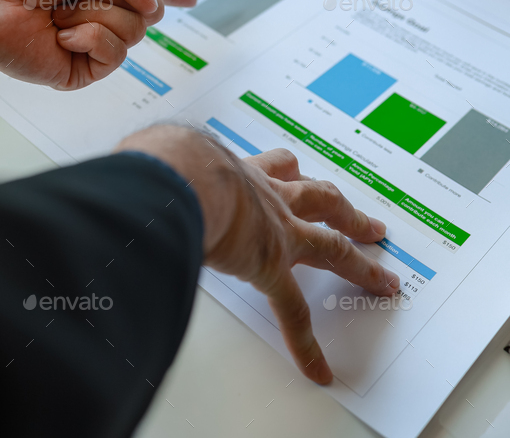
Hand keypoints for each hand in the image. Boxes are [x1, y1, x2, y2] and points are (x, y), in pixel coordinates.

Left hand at [0, 0, 195, 89]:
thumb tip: (153, 5)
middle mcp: (103, 17)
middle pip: (147, 12)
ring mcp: (95, 45)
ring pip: (134, 31)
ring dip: (95, 14)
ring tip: (61, 12)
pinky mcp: (85, 70)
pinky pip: (114, 53)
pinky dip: (89, 36)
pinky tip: (62, 34)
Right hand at [116, 128, 399, 383]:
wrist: (181, 172)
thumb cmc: (172, 158)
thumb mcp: (173, 153)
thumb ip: (167, 163)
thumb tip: (142, 166)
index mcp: (244, 170)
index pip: (278, 167)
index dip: (292, 171)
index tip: (299, 172)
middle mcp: (270, 196)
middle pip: (323, 200)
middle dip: (348, 213)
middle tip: (371, 225)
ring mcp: (278, 232)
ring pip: (331, 248)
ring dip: (359, 265)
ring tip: (381, 280)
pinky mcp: (270, 266)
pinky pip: (294, 313)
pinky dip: (306, 344)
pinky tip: (317, 368)